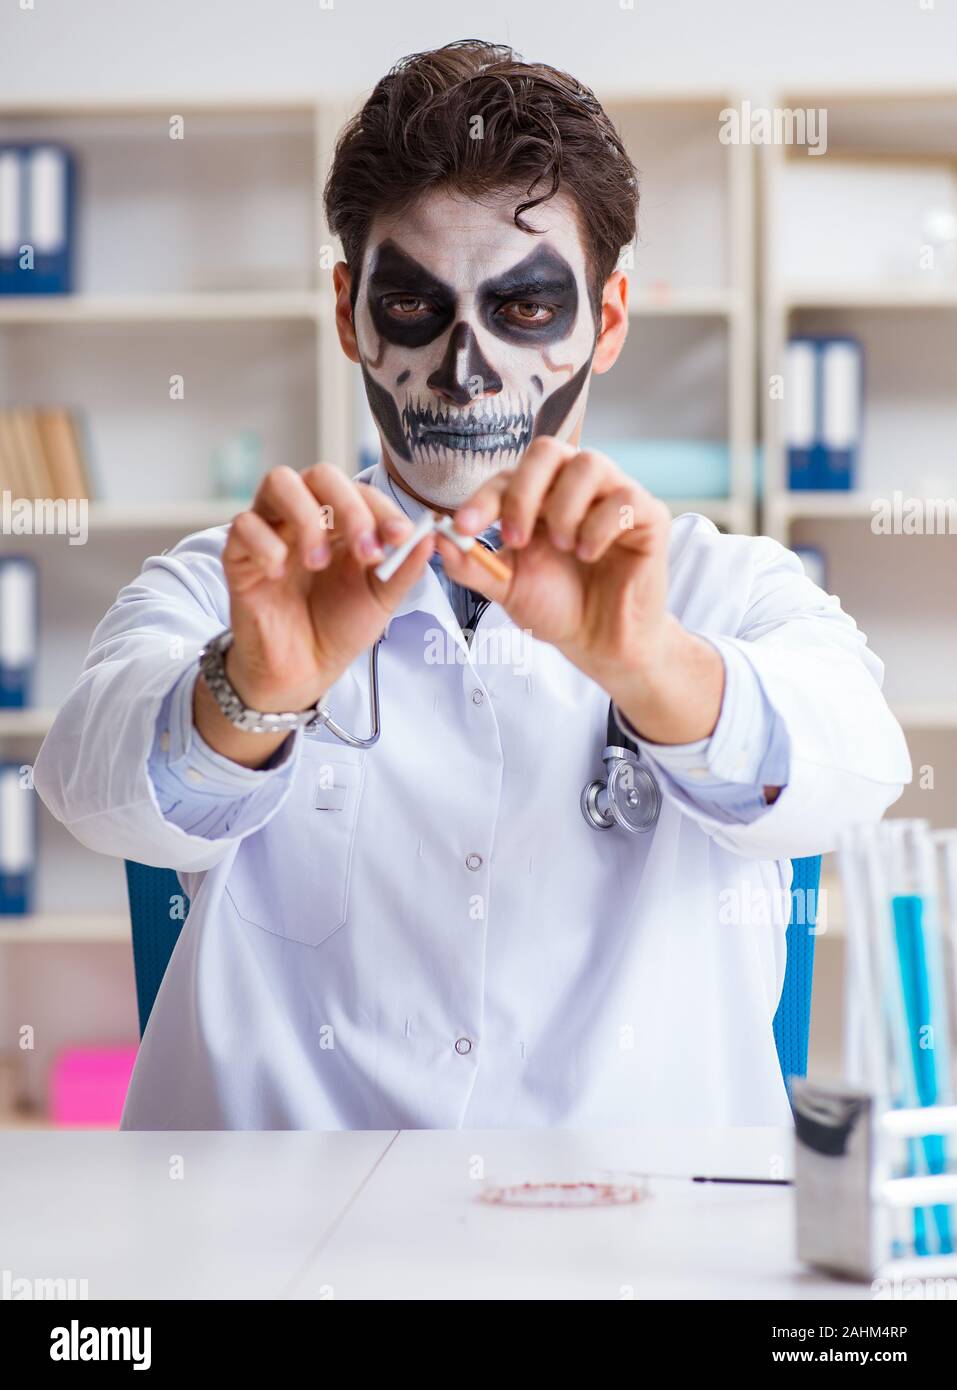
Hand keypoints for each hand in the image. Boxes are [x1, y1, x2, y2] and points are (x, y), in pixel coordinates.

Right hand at [219, 464, 433, 712]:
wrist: (302, 669)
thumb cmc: (339, 627)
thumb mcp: (381, 600)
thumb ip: (404, 568)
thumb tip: (431, 535)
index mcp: (342, 522)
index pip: (360, 491)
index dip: (382, 509)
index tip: (401, 537)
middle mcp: (306, 516)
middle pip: (320, 474)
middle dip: (348, 507)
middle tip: (365, 552)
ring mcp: (271, 530)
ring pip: (278, 482)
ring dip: (307, 517)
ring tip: (318, 562)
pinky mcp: (239, 554)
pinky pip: (243, 525)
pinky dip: (265, 545)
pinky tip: (279, 575)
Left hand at [436, 437, 723, 744]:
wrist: (600, 643)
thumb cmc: (558, 607)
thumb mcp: (506, 588)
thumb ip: (472, 564)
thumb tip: (436, 539)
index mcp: (541, 497)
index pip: (509, 475)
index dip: (484, 497)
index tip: (463, 527)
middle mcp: (577, 488)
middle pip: (549, 450)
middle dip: (524, 491)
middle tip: (515, 538)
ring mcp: (614, 497)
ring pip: (590, 464)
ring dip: (565, 508)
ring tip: (563, 548)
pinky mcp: (648, 516)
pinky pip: (625, 497)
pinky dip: (599, 526)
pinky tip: (589, 555)